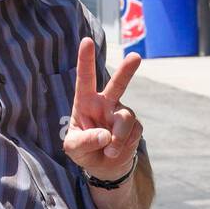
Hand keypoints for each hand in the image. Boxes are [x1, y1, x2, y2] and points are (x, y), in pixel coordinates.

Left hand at [63, 36, 142, 181]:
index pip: (85, 78)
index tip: (86, 41)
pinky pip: (133, 133)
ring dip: (118, 137)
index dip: (85, 60)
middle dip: (127, 70)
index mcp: (86, 102)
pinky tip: (114, 152)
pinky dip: (123, 145)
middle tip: (136, 56)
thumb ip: (84, 141)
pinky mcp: (135, 127)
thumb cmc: (84, 151)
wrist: (104, 167)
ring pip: (125, 118)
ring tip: (109, 151)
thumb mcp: (73, 148)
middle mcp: (106, 103)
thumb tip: (105, 135)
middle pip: (118, 84)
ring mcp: (121, 114)